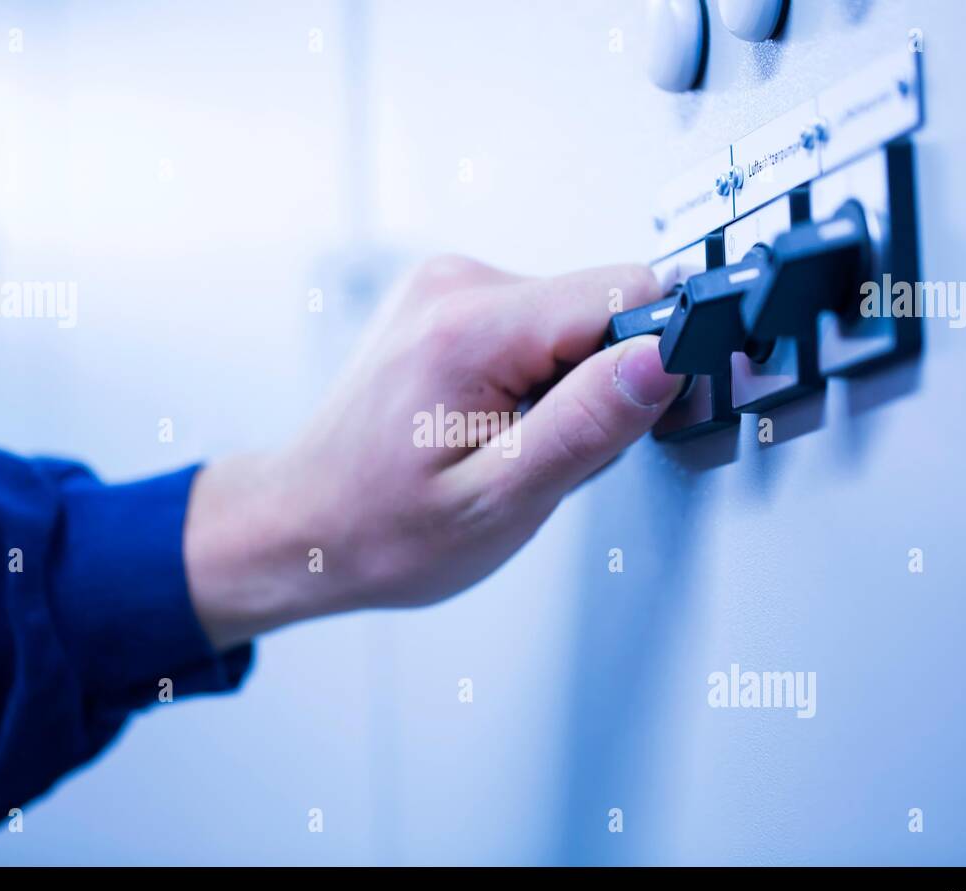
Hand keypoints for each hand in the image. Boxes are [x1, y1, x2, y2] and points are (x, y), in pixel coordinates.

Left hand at [184, 255, 683, 647]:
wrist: (304, 525)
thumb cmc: (380, 529)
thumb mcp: (499, 502)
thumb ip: (588, 424)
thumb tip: (662, 358)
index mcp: (469, 327)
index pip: (629, 293)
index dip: (654, 361)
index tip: (633, 419)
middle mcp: (455, 286)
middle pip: (603, 307)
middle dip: (605, 387)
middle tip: (548, 453)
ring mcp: (447, 289)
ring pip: (575, 321)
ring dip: (569, 389)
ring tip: (513, 446)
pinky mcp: (449, 303)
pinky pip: (538, 327)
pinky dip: (537, 380)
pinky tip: (497, 425)